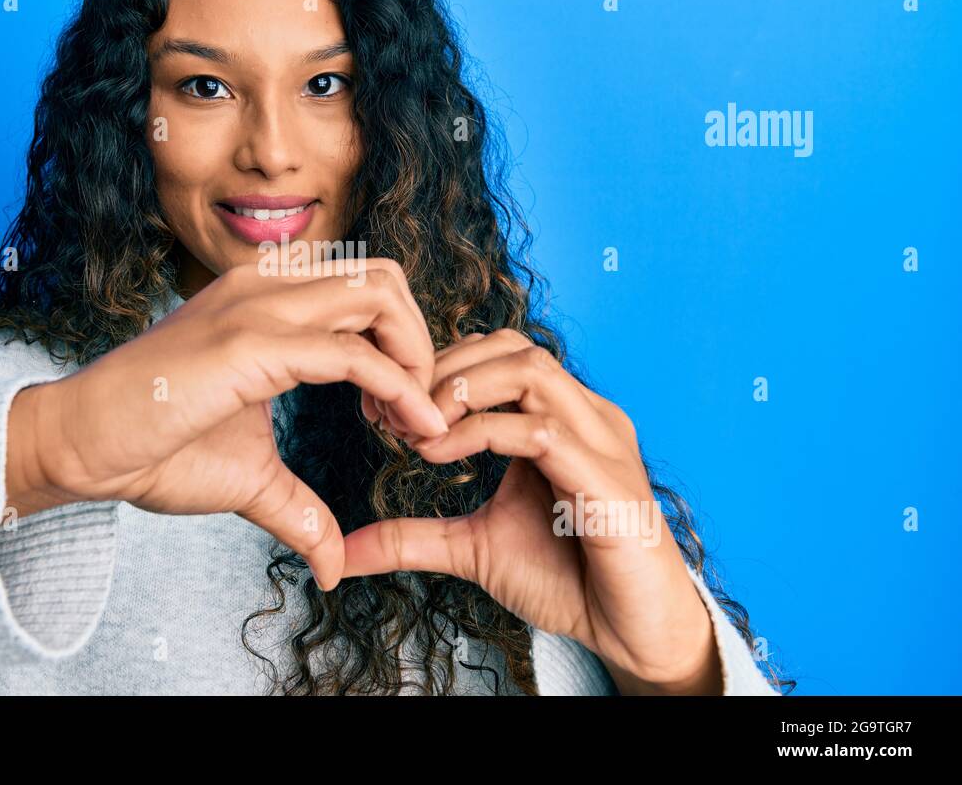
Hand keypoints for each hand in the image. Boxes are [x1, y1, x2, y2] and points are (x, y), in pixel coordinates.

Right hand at [13, 259, 449, 590]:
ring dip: (415, 357)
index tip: (394, 413)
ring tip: (411, 421)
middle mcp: (266, 287)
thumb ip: (299, 507)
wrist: (80, 445)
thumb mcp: (248, 475)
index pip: (364, 288)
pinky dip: (399, 389)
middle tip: (413, 410)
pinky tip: (411, 430)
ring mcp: (257, 307)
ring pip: (379, 294)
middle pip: (385, 277)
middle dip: (420, 340)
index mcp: (264, 298)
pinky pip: (354, 354)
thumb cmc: (153, 448)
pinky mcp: (251, 345)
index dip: (399, 345)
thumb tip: (334, 565)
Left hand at [345, 329, 722, 693]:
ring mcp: (601, 442)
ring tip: (418, 428)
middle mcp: (586, 416)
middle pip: (512, 345)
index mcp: (561, 418)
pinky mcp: (607, 480)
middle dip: (442, 368)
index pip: (499, 353)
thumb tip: (345, 550)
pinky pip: (541, 431)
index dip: (438, 367)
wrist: (632, 632)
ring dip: (462, 388)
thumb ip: (413, 537)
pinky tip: (441, 454)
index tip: (386, 407)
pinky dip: (482, 431)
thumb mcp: (473, 549)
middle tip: (393, 412)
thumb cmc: (568, 580)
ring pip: (530, 369)